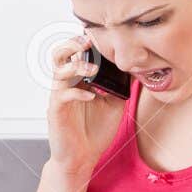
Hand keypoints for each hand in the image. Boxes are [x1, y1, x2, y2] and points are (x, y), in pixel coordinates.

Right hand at [46, 32, 123, 177]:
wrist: (82, 158)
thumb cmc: (95, 131)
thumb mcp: (115, 103)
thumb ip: (120, 85)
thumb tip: (135, 67)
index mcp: (78, 80)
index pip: (76, 53)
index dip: (84, 41)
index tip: (100, 33)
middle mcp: (66, 85)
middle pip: (60, 55)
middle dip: (72, 44)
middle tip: (88, 41)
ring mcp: (59, 98)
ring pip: (58, 72)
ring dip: (76, 66)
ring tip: (93, 70)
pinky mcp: (56, 112)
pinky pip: (62, 95)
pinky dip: (78, 93)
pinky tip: (93, 97)